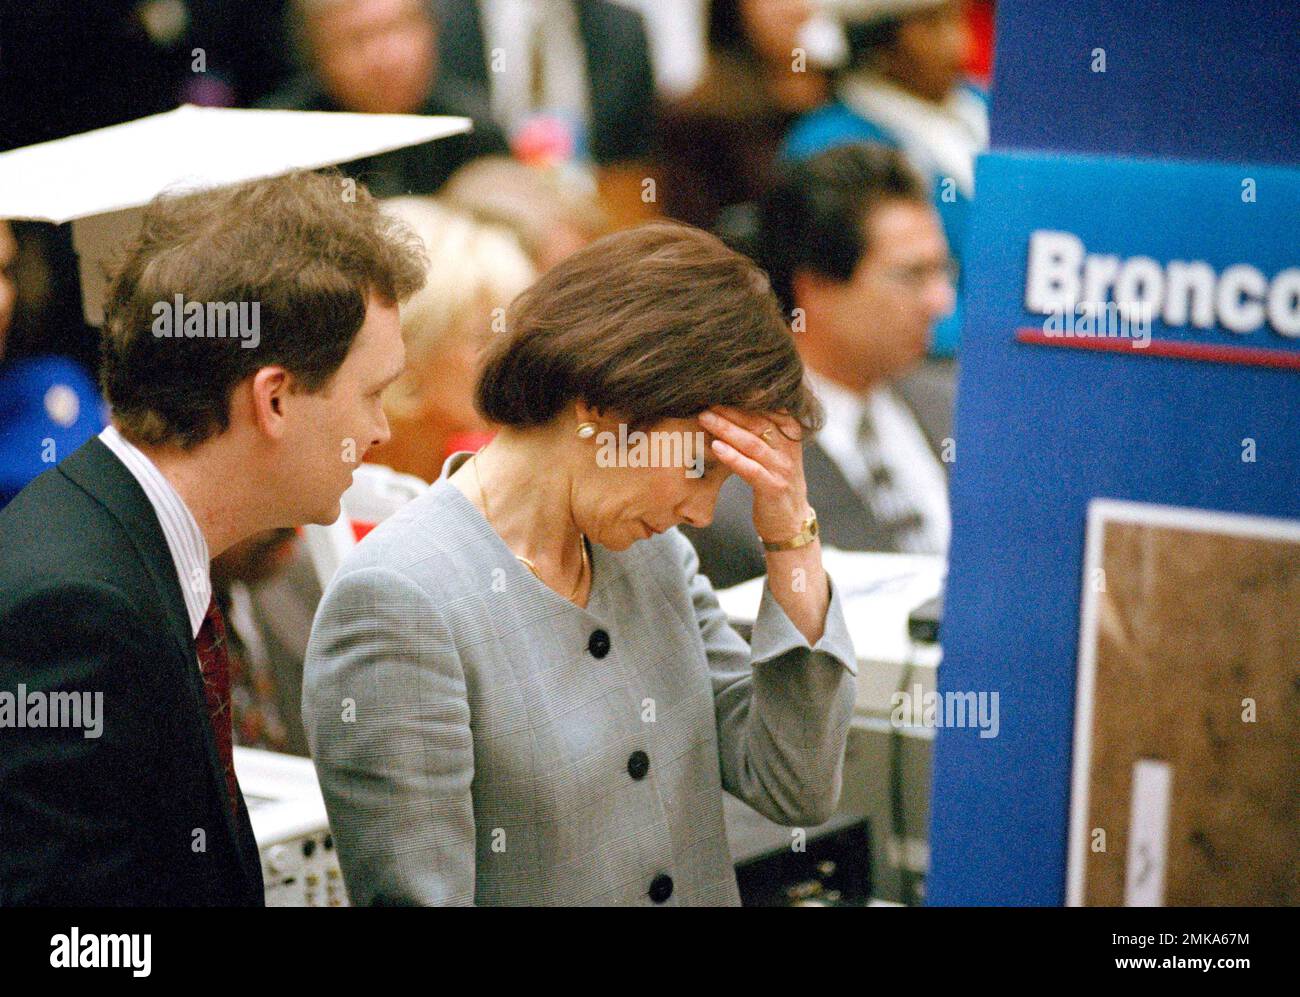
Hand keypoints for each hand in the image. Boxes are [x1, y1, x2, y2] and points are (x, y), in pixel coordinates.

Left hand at [698, 406, 811, 542]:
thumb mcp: (772, 451)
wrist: (789, 521)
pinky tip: (716, 447)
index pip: (767, 408)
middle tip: (705, 400)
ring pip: (753, 443)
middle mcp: (789, 447)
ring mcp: (783, 468)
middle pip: (758, 422)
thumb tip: (726, 406)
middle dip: (730, 409)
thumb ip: (758, 430)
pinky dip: (733, 457)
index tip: (720, 387)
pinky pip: (751, 469)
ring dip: (726, 428)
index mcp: (790, 433)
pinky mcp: (774, 488)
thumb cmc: (774, 481)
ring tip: (704, 418)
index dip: (744, 397)